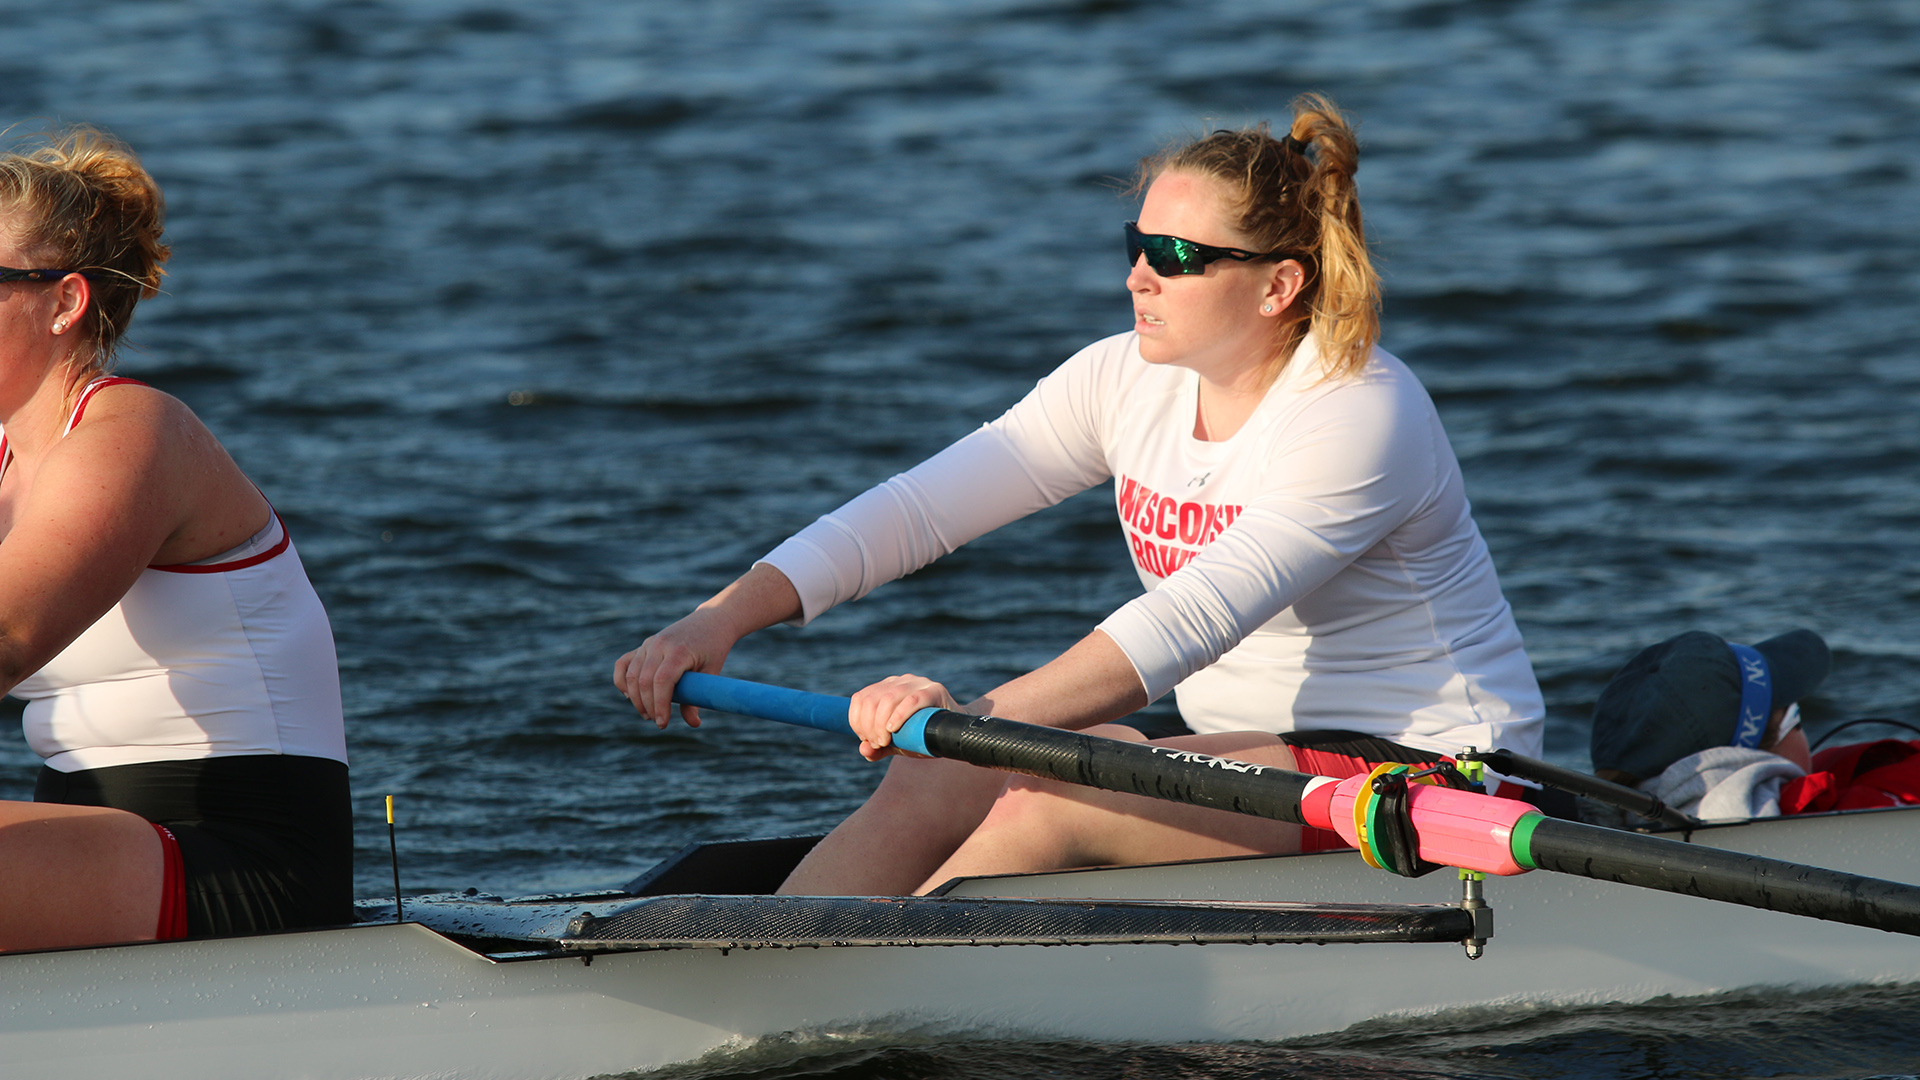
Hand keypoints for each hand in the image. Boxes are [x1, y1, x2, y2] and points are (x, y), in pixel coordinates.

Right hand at [613, 608, 740, 728]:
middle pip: (644, 681)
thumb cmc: (713, 648)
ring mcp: (649, 643)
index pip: (662, 681)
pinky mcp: (644, 645)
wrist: (710, 621)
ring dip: (636, 699)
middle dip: (648, 706)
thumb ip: (698, 697)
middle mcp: (659, 644)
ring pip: (632, 675)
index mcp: (679, 651)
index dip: (660, 705)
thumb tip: (693, 723)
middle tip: (658, 721)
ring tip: (648, 714)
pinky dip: (622, 680)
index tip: (663, 723)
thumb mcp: (711, 672)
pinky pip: (623, 663)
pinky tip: (629, 695)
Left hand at [848, 674, 960, 761]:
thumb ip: (878, 748)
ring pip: (888, 698)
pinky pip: (912, 699)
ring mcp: (917, 683)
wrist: (952, 734)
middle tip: (877, 744)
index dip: (856, 720)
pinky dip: (899, 715)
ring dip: (880, 724)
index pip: (861, 698)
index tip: (864, 739)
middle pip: (872, 700)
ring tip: (885, 741)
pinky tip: (893, 728)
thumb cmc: (922, 736)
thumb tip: (863, 749)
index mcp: (886, 688)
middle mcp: (900, 681)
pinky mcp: (934, 690)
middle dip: (868, 726)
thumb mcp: (896, 744)